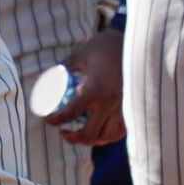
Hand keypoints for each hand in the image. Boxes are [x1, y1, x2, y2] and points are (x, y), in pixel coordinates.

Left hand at [44, 29, 125, 144]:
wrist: (135, 44)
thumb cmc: (104, 47)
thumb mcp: (79, 55)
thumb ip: (64, 68)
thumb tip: (48, 79)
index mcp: (93, 90)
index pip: (69, 114)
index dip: (55, 120)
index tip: (48, 119)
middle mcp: (109, 103)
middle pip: (88, 134)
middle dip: (72, 137)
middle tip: (63, 132)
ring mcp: (121, 108)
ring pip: (105, 137)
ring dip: (90, 140)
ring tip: (79, 134)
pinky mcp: (130, 108)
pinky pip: (121, 132)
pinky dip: (109, 136)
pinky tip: (100, 132)